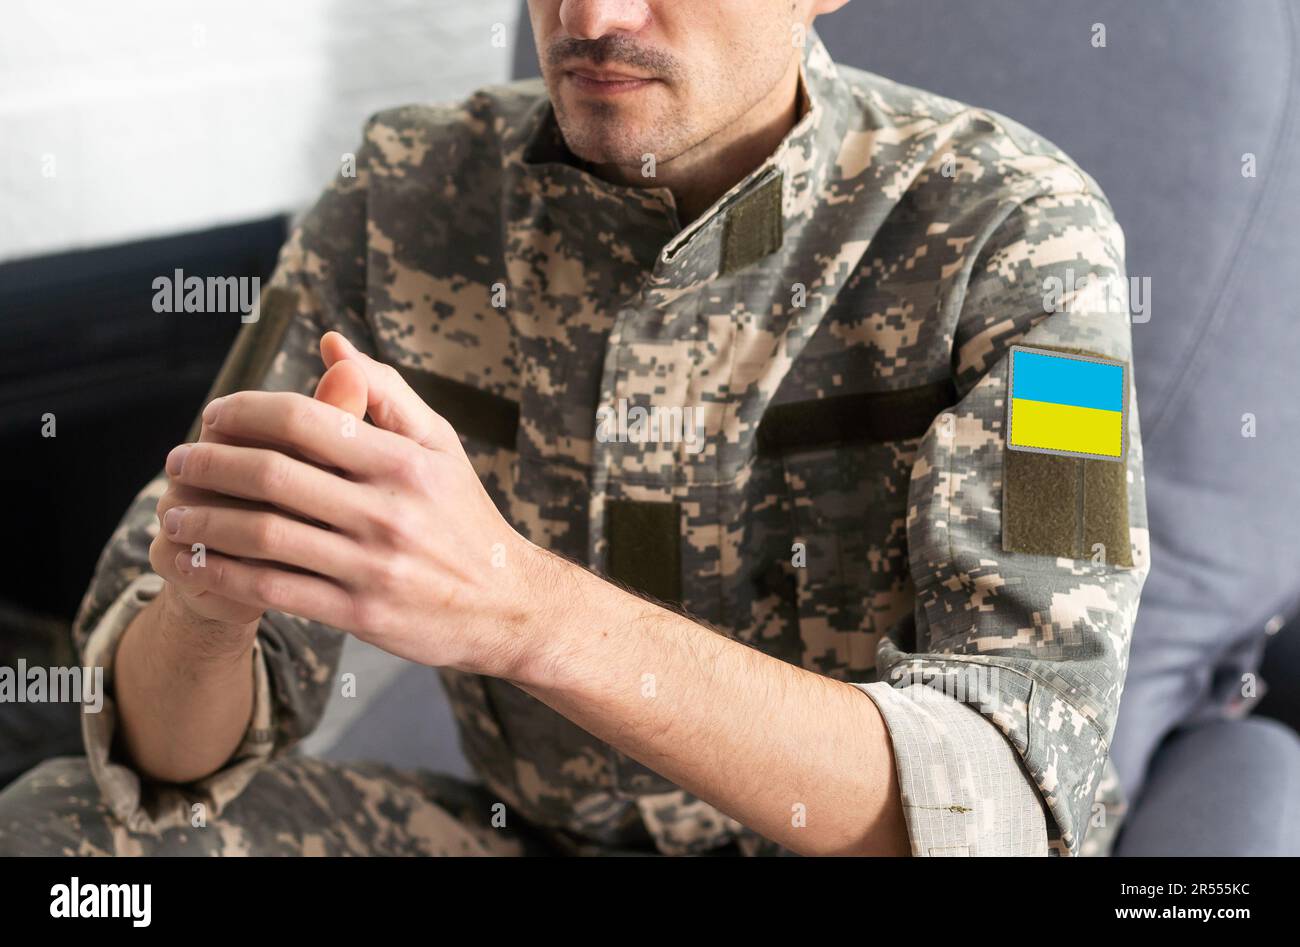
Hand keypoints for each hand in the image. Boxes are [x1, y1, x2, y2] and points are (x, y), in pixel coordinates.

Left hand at [155, 333, 546, 675]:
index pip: (305, 419)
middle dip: (209, 463)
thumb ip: (386, 392)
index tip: (214, 415)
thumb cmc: (465, 517)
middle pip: (272, 475)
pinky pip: (273, 589)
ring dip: (204, 520)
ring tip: (173, 513)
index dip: (246, 412)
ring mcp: (372, 565)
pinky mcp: (360, 614)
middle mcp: (388, 511)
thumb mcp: (440, 446)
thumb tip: (332, 343)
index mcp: (404, 461)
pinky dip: (224, 572)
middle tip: (177, 461)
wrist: (508, 604)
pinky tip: (197, 561)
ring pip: (262, 535)